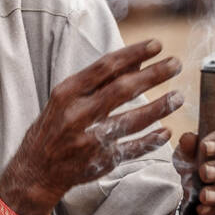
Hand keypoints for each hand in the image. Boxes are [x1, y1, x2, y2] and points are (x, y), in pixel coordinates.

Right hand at [0, 39, 183, 214]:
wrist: (35, 170)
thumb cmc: (54, 127)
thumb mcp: (67, 98)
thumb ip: (99, 80)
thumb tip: (136, 60)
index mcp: (67, 94)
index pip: (105, 67)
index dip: (134, 54)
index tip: (157, 44)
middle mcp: (76, 115)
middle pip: (122, 90)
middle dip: (153, 75)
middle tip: (176, 64)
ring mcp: (88, 141)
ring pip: (131, 121)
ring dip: (158, 107)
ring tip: (178, 97)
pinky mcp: (99, 162)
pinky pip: (131, 150)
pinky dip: (150, 141)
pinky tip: (165, 132)